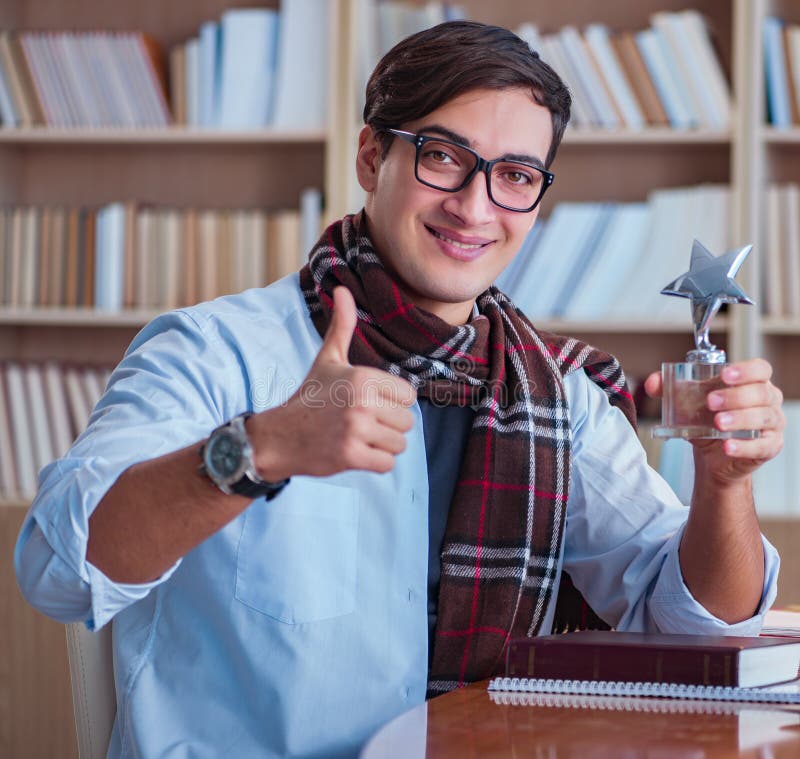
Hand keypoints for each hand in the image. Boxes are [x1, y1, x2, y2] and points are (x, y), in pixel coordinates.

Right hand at [249, 286, 416, 479]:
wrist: (278, 436)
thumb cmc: (309, 397)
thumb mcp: (328, 359)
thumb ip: (342, 326)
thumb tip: (342, 288)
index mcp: (364, 377)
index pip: (409, 397)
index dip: (391, 403)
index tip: (368, 404)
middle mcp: (362, 402)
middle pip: (406, 423)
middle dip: (387, 427)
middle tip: (359, 424)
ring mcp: (356, 430)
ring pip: (399, 445)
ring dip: (382, 446)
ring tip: (357, 438)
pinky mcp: (351, 456)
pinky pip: (387, 465)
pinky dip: (375, 463)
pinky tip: (355, 453)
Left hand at [644, 358, 784, 482]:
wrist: (713, 456)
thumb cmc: (707, 421)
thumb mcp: (687, 403)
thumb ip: (669, 390)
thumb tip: (653, 382)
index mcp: (752, 382)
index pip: (760, 369)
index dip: (745, 370)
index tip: (724, 375)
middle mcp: (767, 400)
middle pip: (762, 393)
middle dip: (735, 396)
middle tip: (710, 402)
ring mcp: (772, 424)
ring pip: (765, 417)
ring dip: (740, 419)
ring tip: (718, 423)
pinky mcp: (770, 447)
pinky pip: (762, 445)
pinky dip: (744, 446)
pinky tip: (728, 446)